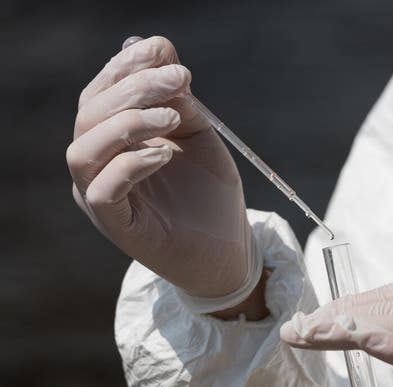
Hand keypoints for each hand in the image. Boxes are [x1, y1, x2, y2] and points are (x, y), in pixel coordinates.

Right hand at [66, 35, 252, 300]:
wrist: (230, 251)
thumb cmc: (210, 196)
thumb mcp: (197, 136)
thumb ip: (179, 101)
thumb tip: (162, 55)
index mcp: (111, 142)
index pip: (100, 94)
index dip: (124, 66)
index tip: (162, 51)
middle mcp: (98, 167)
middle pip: (89, 114)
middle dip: (134, 88)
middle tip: (180, 80)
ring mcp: (101, 199)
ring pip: (84, 149)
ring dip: (127, 122)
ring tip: (172, 118)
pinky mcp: (117, 227)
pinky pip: (102, 190)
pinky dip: (131, 164)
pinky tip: (166, 155)